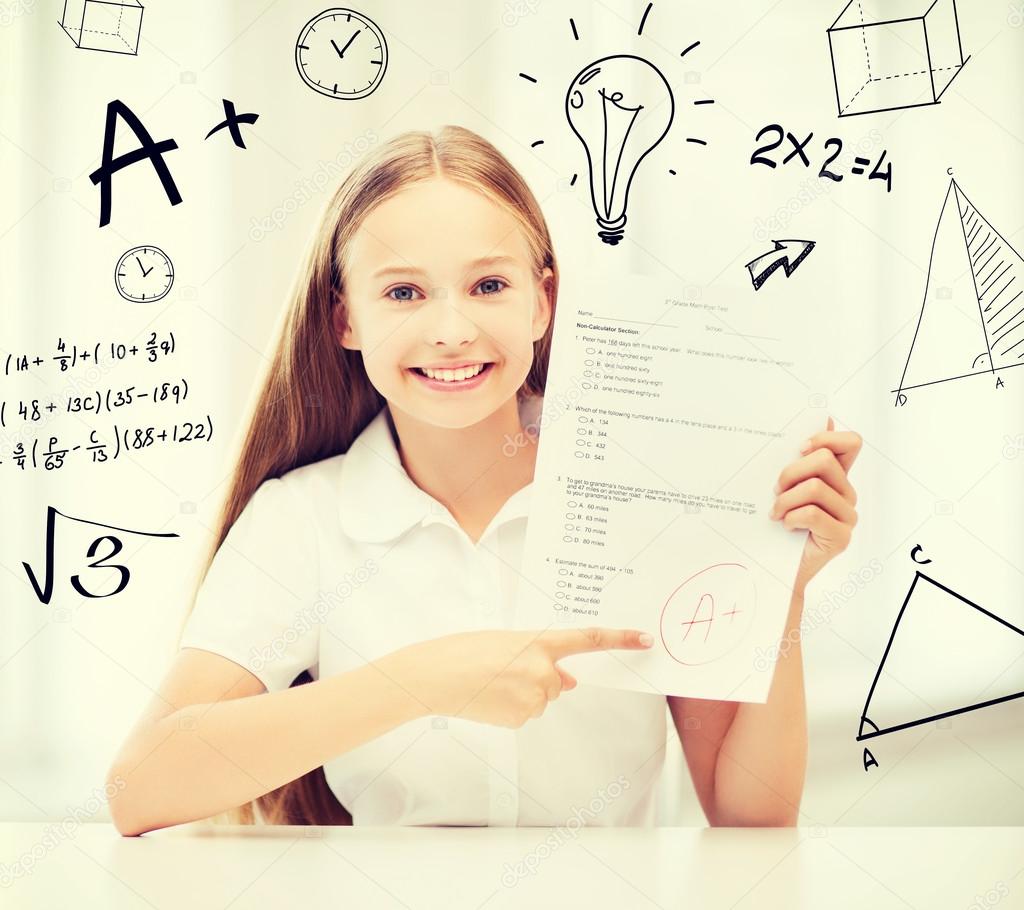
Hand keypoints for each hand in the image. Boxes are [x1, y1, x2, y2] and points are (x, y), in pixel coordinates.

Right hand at [378, 627, 653, 727]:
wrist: (432, 676)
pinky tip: (487, 699)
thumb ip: (540, 656)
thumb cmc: (463, 650)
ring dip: (522, 693)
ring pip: (541, 699)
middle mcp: (543, 670)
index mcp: (538, 642)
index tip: (645, 639)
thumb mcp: (505, 642)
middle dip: (538, 677)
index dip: (620, 638)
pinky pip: (525, 714)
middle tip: (501, 670)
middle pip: (557, 680)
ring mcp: (533, 698)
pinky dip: (510, 708)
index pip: (588, 639)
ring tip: (489, 683)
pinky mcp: (520, 719)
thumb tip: (570, 681)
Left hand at [769, 416, 861, 594]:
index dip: (827, 438)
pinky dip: (792, 518)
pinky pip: (813, 513)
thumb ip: (795, 461)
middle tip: (775, 490)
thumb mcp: (783, 487)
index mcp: (836, 477)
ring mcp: (847, 516)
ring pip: (815, 487)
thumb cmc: (776, 524)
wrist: (774, 566)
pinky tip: (786, 527)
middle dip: (791, 472)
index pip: (851, 443)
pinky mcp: (841, 537)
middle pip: (824, 460)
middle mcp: (846, 494)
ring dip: (785, 500)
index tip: (800, 447)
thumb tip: (814, 422)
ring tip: (775, 513)